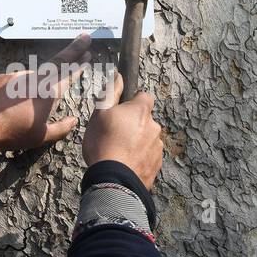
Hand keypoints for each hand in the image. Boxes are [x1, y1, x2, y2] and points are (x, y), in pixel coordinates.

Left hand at [0, 34, 91, 158]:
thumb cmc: (12, 133)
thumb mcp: (41, 136)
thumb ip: (61, 128)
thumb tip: (74, 120)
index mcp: (48, 93)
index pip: (69, 72)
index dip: (80, 62)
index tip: (89, 53)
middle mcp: (35, 79)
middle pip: (58, 61)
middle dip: (74, 49)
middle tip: (84, 37)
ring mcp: (18, 75)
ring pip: (34, 76)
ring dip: (38, 84)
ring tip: (26, 107)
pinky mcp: (3, 77)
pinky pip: (17, 81)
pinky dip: (19, 90)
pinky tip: (12, 104)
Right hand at [83, 72, 162, 188]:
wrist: (113, 180)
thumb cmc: (103, 143)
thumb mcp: (99, 114)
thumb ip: (111, 92)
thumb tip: (118, 76)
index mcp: (141, 110)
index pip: (144, 96)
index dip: (133, 101)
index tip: (121, 110)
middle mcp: (154, 126)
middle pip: (146, 119)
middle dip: (134, 124)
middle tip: (115, 134)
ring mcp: (157, 146)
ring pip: (147, 138)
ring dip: (137, 142)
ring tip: (119, 152)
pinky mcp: (157, 164)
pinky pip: (148, 155)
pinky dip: (139, 157)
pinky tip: (126, 163)